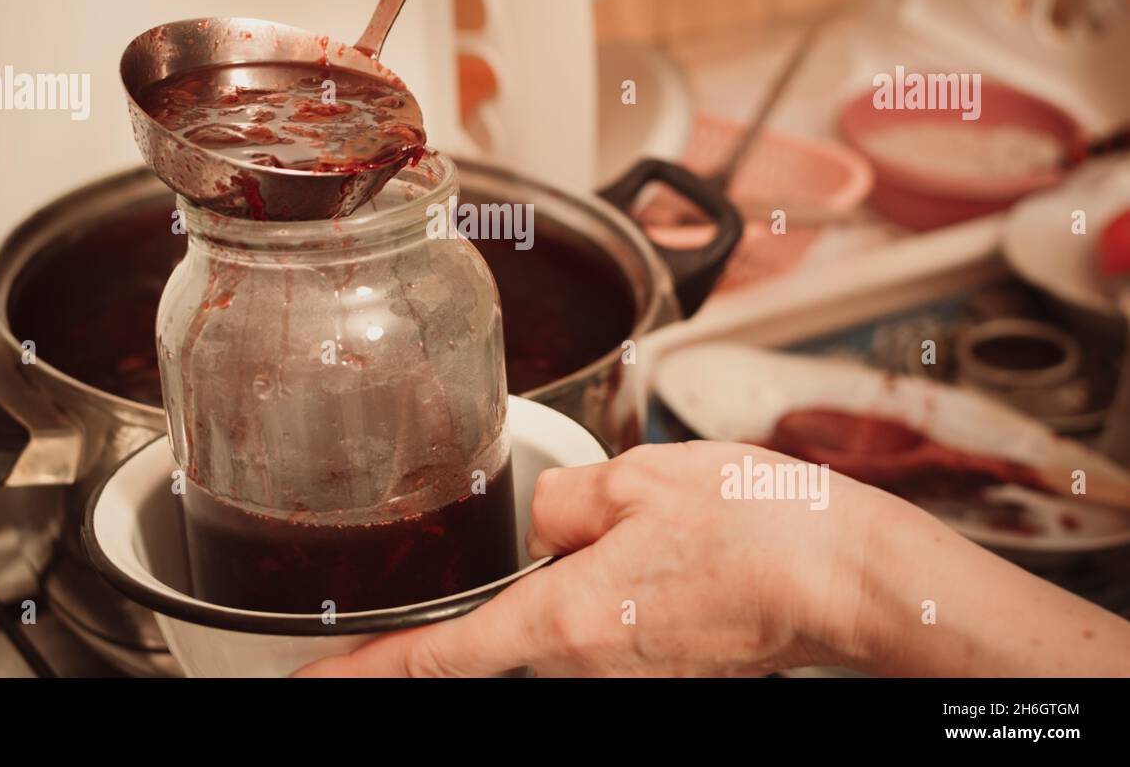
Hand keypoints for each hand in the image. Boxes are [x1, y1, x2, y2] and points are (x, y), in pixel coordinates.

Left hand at [297, 441, 879, 676]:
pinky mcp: (663, 660)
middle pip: (491, 650)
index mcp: (564, 620)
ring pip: (546, 633)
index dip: (366, 671)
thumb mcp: (641, 481)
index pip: (438, 658)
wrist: (844, 578)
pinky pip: (594, 629)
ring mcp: (629, 667)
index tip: (315, 679)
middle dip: (449, 632)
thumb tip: (548, 521)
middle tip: (402, 612)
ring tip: (577, 549)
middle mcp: (588, 660)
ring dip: (531, 601)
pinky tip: (619, 554)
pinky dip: (579, 599)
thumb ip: (568, 503)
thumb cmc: (755, 528)